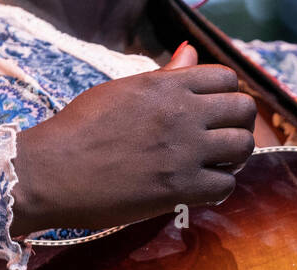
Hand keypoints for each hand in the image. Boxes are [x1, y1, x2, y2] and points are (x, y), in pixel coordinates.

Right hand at [10, 43, 256, 236]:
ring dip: (234, 159)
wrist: (52, 171)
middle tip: (220, 143)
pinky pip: (226, 187)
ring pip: (243, 147)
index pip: (225, 78)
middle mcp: (183, 113)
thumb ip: (164, 76)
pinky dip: (219, 189)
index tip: (214, 115)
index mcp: (167, 85)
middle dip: (238, 126)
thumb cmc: (79, 130)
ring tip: (214, 167)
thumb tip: (190, 52)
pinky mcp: (180, 188)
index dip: (226, 97)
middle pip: (243, 110)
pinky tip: (200, 190)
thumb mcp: (123, 91)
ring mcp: (184, 151)